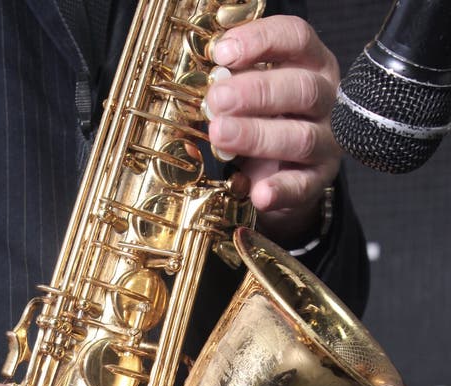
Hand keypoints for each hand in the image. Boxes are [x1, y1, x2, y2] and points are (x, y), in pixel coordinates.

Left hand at [205, 15, 341, 245]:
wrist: (282, 171)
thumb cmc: (264, 118)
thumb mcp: (251, 93)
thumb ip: (235, 83)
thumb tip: (212, 83)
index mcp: (311, 63)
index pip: (296, 39)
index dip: (261, 41)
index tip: (222, 53)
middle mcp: (326, 99)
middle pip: (301, 88)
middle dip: (255, 92)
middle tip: (216, 100)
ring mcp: (326, 141)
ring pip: (301, 137)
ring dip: (257, 136)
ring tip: (220, 135)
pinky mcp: (320, 179)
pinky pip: (304, 185)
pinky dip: (281, 190)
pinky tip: (259, 193)